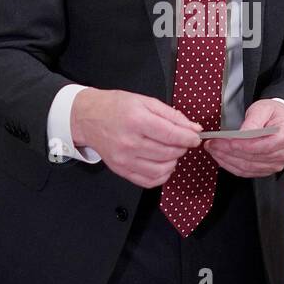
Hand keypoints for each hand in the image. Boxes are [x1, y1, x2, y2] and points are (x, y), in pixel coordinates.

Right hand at [71, 88, 201, 188]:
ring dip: (173, 161)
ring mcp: (124, 159)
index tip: (195, 138)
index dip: (189, 138)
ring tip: (170, 151)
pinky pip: (149, 181)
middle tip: (180, 140)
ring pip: (162, 170)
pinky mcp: (121, 170)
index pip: (172, 135)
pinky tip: (161, 163)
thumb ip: (172, 115)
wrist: (88, 118)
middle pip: (169, 153)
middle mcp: (129, 142)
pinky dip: (162, 175)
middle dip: (182, 148)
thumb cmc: (115, 107)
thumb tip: (194, 128)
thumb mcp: (145, 102)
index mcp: (136, 120)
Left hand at [203, 99, 283, 178]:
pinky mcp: (267, 170)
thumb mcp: (263, 108)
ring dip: (227, 159)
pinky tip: (221, 157)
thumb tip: (243, 134)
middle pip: (253, 158)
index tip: (225, 140)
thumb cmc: (272, 113)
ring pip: (247, 167)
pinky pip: (246, 172)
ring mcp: (277, 164)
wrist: (280, 121)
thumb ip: (253, 120)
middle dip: (228, 151)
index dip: (242, 145)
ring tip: (213, 149)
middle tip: (212, 143)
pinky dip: (231, 166)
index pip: (262, 145)